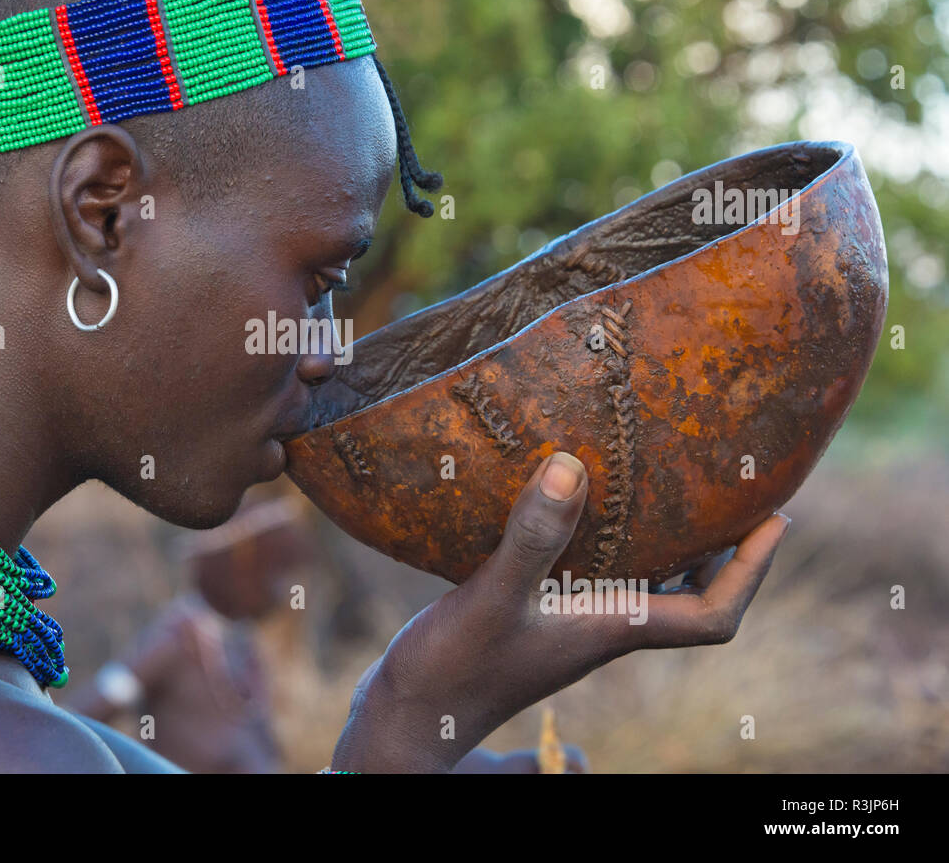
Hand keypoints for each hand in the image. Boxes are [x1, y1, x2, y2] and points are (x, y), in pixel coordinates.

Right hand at [331, 451, 788, 772]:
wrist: (409, 721)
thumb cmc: (453, 670)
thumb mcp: (492, 597)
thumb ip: (532, 537)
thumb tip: (572, 467)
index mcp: (610, 630)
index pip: (712, 616)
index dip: (751, 572)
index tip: (777, 519)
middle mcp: (600, 630)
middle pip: (688, 598)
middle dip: (721, 550)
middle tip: (733, 490)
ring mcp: (567, 628)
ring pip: (643, 586)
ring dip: (669, 544)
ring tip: (670, 487)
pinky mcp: (533, 618)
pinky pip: (594, 577)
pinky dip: (608, 543)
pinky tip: (574, 508)